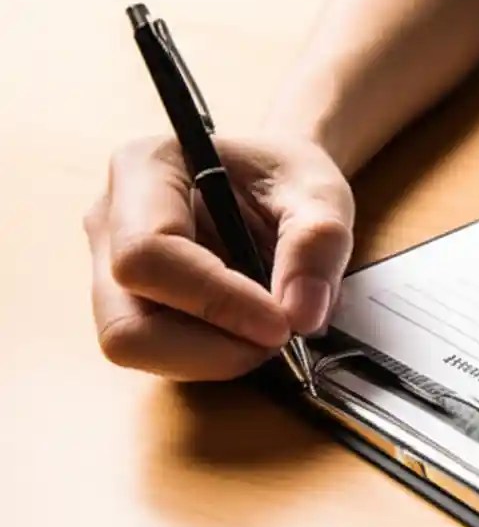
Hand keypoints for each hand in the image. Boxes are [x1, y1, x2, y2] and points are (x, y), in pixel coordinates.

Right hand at [84, 135, 354, 380]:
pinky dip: (211, 357)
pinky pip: (158, 353)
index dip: (215, 302)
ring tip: (269, 331)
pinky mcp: (129, 305)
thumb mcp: (321, 192)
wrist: (274, 181)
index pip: (149, 254)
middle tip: (278, 339)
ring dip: (213, 357)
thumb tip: (303, 316)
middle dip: (208, 349)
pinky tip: (249, 331)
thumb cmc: (286, 176)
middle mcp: (110, 221)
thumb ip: (318, 242)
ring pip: (135, 348)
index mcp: (145, 169)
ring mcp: (109, 268)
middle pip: (124, 322)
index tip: (282, 324)